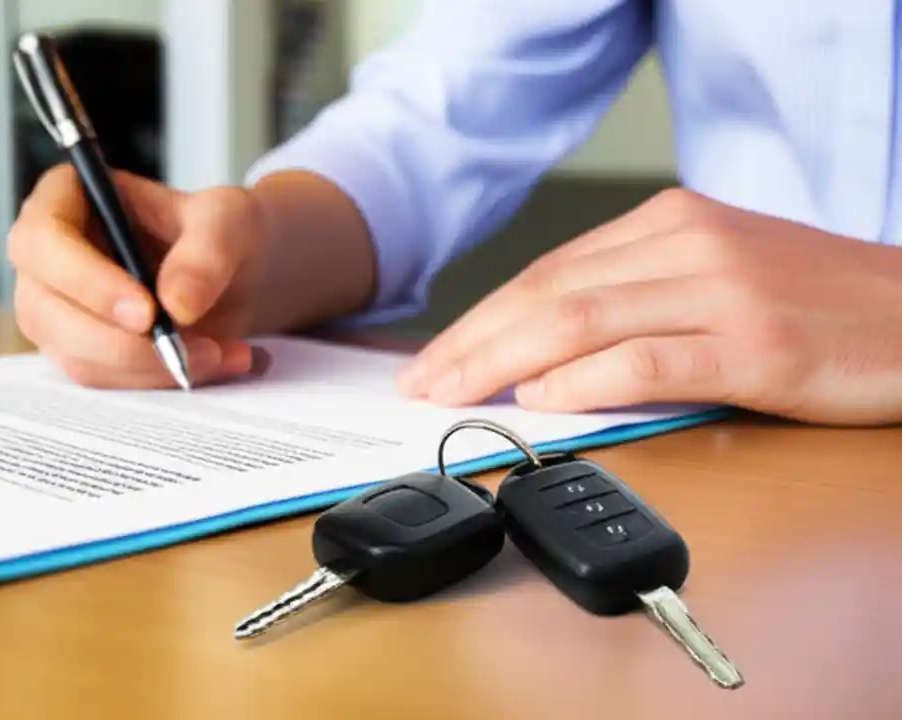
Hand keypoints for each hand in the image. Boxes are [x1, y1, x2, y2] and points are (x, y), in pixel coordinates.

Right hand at [8, 164, 265, 387]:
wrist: (237, 275)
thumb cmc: (219, 231)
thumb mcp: (229, 220)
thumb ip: (207, 251)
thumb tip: (176, 305)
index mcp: (64, 198)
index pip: (42, 240)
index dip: (86, 281)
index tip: (147, 313)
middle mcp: (45, 256)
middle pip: (44, 310)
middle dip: (120, 343)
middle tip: (190, 350)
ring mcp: (54, 310)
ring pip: (76, 357)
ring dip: (150, 368)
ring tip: (223, 354)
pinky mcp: (78, 352)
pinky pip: (103, 380)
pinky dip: (157, 380)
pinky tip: (213, 363)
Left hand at [396, 188, 901, 425]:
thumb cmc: (818, 304)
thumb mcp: (718, 276)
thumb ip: (636, 302)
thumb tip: (543, 355)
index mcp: (672, 224)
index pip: (549, 272)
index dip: (481, 320)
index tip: (436, 357)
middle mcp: (687, 245)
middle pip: (549, 293)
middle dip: (472, 343)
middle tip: (421, 383)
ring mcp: (721, 291)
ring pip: (581, 320)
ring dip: (503, 363)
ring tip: (454, 396)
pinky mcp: (755, 344)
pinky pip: (648, 359)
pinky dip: (585, 379)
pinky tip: (542, 399)